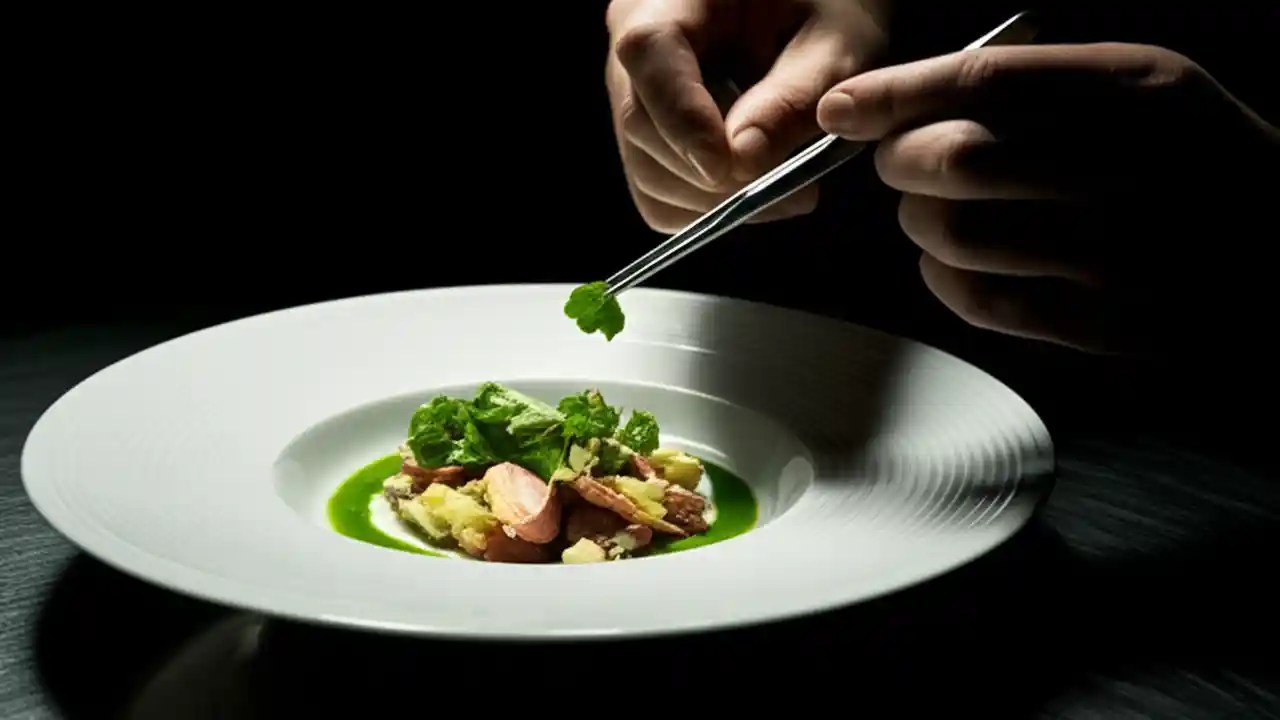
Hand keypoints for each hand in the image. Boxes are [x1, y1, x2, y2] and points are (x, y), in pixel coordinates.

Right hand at [605, 0, 890, 231]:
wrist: (817, 14)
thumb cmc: (831, 9)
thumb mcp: (837, 38)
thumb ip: (795, 95)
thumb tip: (744, 158)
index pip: (650, 53)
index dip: (681, 117)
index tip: (727, 168)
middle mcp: (637, 40)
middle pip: (642, 123)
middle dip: (710, 175)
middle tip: (791, 191)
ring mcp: (635, 90)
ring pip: (645, 168)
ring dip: (713, 199)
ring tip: (785, 190)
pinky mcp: (649, 132)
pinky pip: (656, 191)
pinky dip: (704, 208)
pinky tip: (755, 187)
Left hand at [817, 43, 1279, 353]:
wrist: (1274, 249)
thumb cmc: (1188, 161)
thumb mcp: (1139, 91)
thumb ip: (1032, 88)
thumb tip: (898, 105)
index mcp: (1142, 90)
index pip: (985, 80)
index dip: (894, 94)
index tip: (842, 109)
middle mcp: (1133, 168)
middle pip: (956, 158)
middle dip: (899, 161)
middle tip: (899, 163)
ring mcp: (1122, 255)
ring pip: (956, 234)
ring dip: (917, 222)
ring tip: (932, 213)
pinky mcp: (1108, 325)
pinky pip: (981, 300)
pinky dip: (943, 278)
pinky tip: (953, 262)